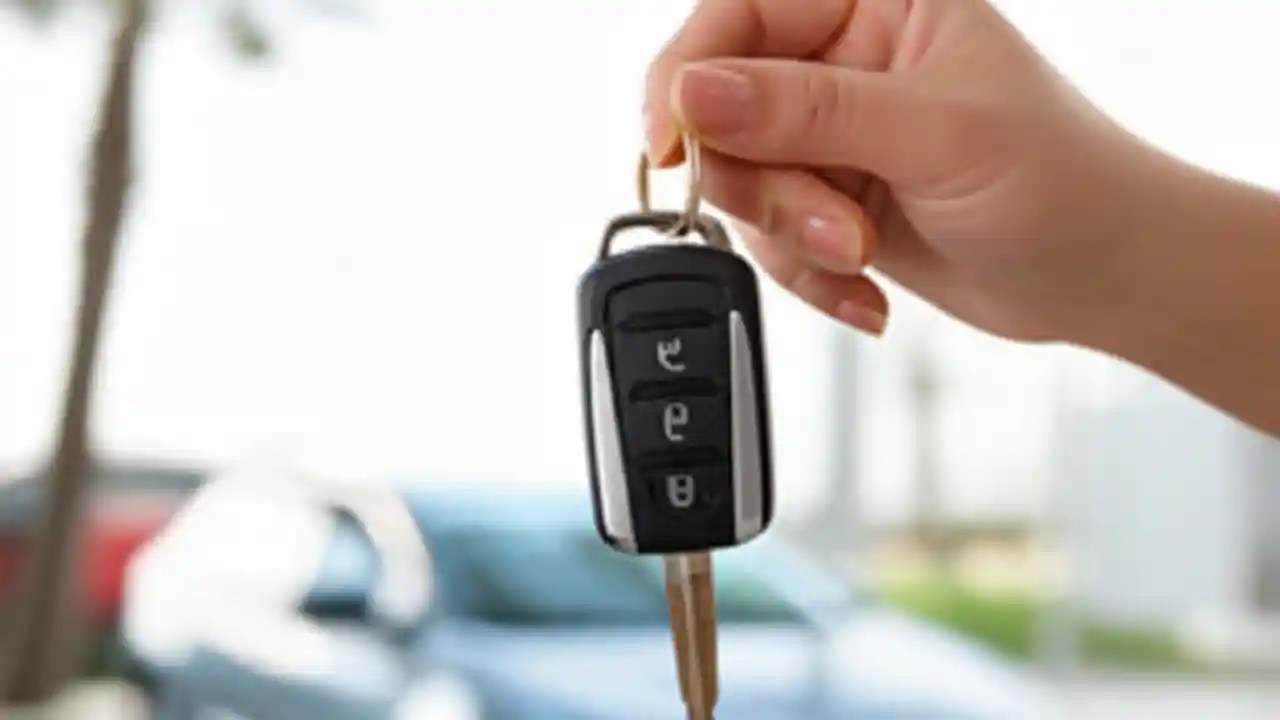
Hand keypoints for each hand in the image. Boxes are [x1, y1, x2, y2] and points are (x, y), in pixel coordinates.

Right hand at [646, 0, 1153, 340]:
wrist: (1105, 276)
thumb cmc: (1064, 180)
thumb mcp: (936, 134)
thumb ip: (808, 111)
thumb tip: (695, 95)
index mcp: (873, 1)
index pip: (735, 14)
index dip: (687, 76)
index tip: (673, 145)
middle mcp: (842, 60)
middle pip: (722, 109)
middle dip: (768, 184)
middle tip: (831, 222)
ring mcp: (832, 136)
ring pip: (741, 183)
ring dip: (794, 236)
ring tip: (862, 252)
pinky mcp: (829, 201)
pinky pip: (768, 237)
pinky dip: (806, 273)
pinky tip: (863, 285)